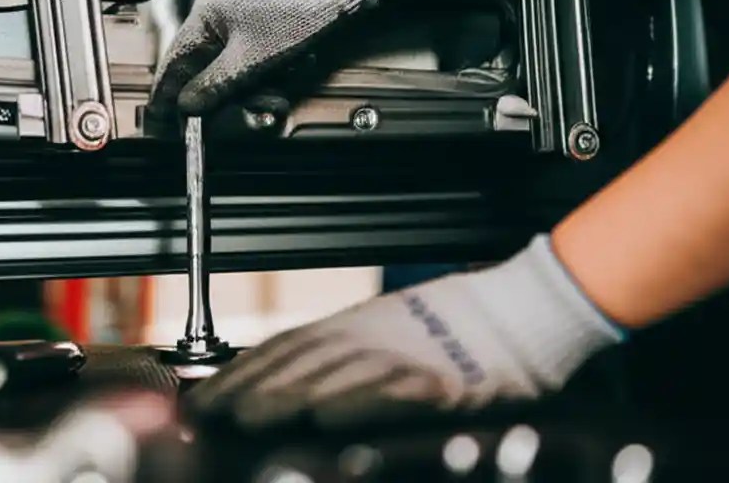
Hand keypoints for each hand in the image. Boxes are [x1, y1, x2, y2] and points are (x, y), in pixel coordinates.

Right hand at [149, 0, 379, 117]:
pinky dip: (270, 76)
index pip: (175, 61)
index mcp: (205, 14)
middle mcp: (218, 16)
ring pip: (234, 71)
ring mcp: (241, 22)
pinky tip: (290, 74)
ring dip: (255, 90)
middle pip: (207, 71)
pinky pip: (254, 63)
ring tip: (279, 94)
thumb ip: (214, 86)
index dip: (169, 94)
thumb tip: (186, 106)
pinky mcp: (264, 29)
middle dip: (230, 96)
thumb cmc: (298, 12)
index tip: (166, 120)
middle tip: (249, 111)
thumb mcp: (251, 60)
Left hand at [186, 236, 624, 430]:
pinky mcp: (444, 382)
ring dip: (285, 393)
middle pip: (297, 362)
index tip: (202, 399)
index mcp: (354, 328)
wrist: (526, 311)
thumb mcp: (384, 334)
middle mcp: (371, 338)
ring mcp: (406, 358)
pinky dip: (358, 402)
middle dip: (247, 387)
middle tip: (206, 413)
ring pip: (335, 374)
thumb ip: (335, 358)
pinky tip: (328, 417)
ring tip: (245, 414)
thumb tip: (280, 385)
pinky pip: (396, 391)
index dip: (239, 372)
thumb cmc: (456, 330)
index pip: (283, 348)